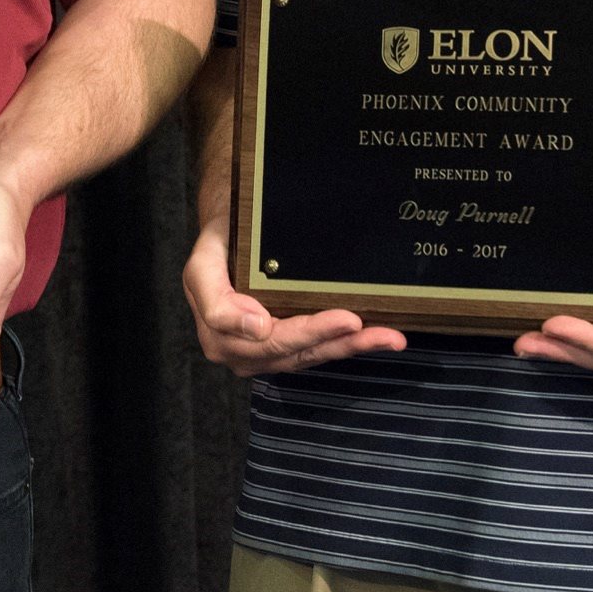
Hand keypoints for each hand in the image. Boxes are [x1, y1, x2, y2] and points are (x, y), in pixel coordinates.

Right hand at [180, 215, 405, 375]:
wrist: (226, 237)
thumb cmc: (220, 242)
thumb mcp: (203, 260)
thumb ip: (215, 297)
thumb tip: (257, 327)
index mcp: (218, 331)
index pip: (268, 339)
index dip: (307, 333)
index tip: (345, 319)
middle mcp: (240, 350)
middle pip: (295, 350)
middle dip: (337, 339)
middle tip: (371, 325)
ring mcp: (264, 353)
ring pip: (312, 355)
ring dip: (352, 346)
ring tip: (389, 336)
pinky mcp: (285, 349)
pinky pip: (317, 350)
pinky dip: (347, 344)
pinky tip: (378, 336)